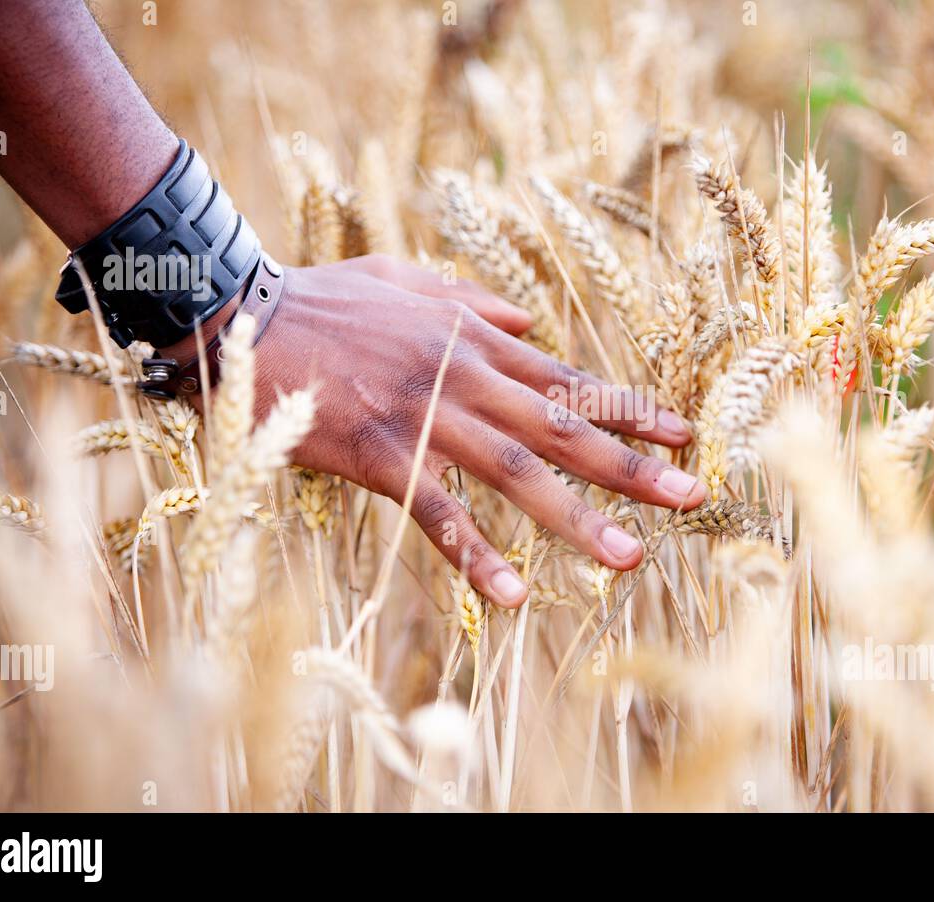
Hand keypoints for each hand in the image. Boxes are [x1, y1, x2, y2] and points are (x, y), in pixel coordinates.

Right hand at [247, 255, 705, 607]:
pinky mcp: (380, 454)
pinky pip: (437, 511)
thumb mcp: (408, 280)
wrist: (243, 311)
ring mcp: (427, 416)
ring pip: (518, 471)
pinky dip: (474, 553)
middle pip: (565, 427)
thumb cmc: (324, 300)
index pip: (571, 381)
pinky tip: (512, 594)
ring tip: (629, 558)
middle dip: (632, 464)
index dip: (631, 408)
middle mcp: (468, 378)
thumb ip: (472, 300)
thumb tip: (530, 318)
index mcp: (478, 341)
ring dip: (576, 517)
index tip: (683, 433)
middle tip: (691, 496)